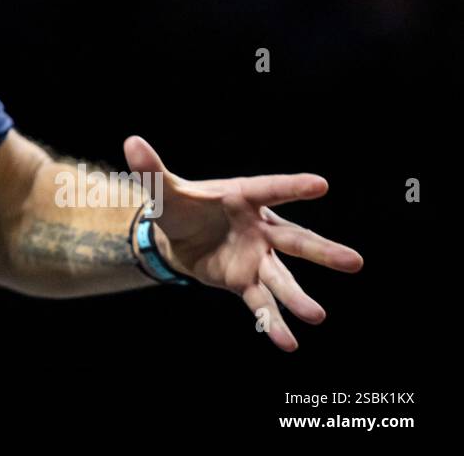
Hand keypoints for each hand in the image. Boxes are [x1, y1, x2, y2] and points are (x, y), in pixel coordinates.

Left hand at [124, 135, 363, 351]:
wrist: (178, 238)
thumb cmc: (180, 206)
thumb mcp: (163, 191)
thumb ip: (152, 171)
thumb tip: (131, 142)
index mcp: (243, 196)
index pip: (270, 189)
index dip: (293, 187)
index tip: (321, 184)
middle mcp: (259, 228)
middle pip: (294, 240)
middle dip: (322, 252)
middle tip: (355, 263)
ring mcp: (257, 257)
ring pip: (282, 278)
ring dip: (298, 297)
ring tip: (317, 316)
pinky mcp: (245, 282)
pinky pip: (261, 303)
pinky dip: (272, 322)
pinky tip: (287, 343)